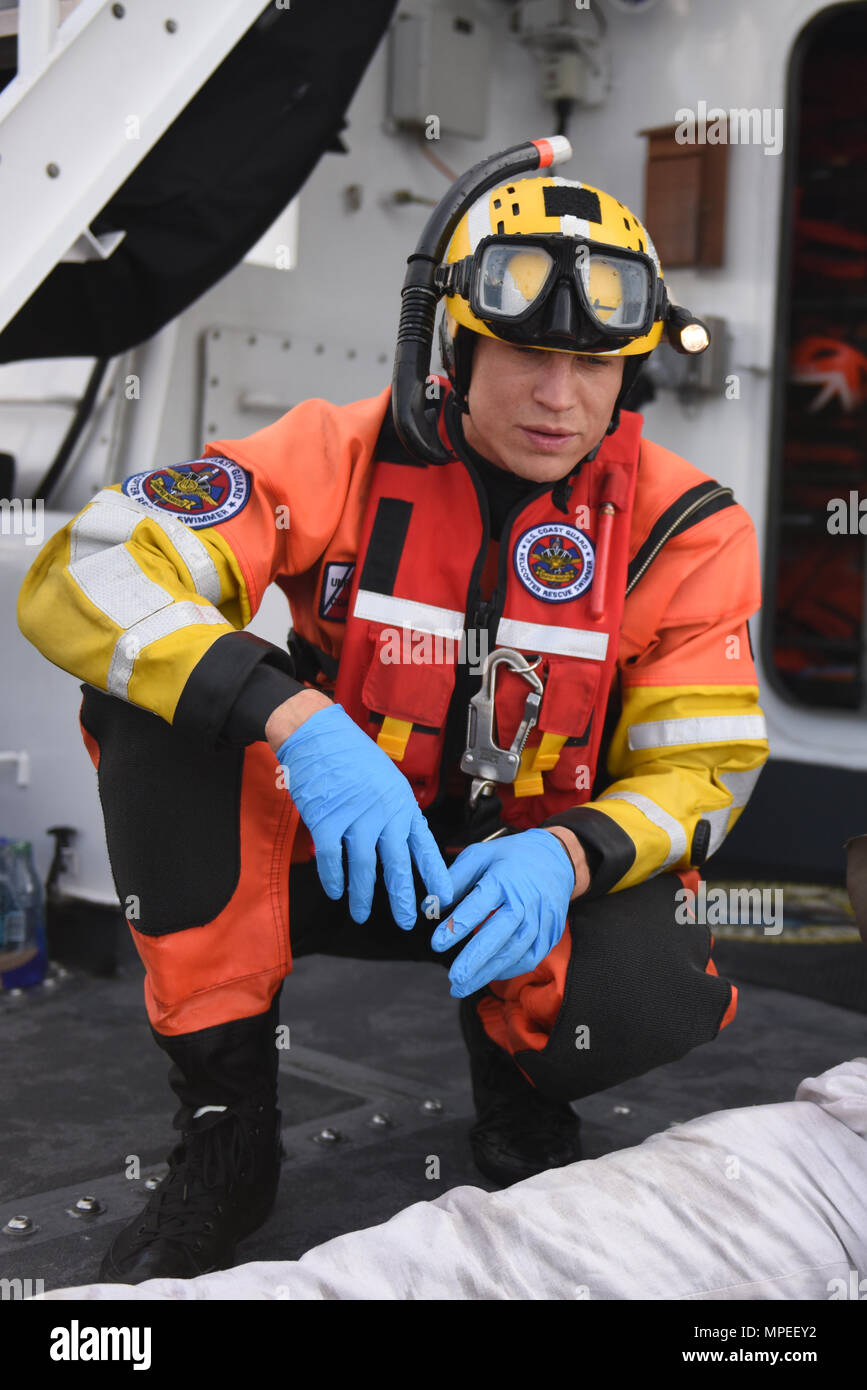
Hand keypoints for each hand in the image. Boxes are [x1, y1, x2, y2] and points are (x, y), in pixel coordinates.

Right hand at [275, 702, 452, 930]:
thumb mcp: (386, 779)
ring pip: (364, 868)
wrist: (317, 734)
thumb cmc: (351, 755)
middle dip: (403, 897)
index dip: (434, 874)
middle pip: (397, 864)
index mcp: (402, 803)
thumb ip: (393, 812)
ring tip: (361, 915)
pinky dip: (333, 879)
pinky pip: (332, 859)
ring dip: (363, 897)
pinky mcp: (327, 820)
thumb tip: (399, 843)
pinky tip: (335, 892)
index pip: (424, 845)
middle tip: (407, 920)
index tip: (443, 897)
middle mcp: (384, 812)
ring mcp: (355, 817)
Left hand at [429, 828, 574, 996]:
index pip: (478, 906)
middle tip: (454, 978)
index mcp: (503, 879)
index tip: (436, 944)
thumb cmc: (510, 858)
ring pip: (516, 951)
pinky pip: (531, 957)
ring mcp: (541, 918)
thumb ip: (454, 879)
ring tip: (463, 986)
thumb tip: (431, 905)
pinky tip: (489, 975)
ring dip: (489, 972)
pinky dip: (510, 970)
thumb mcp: (480, 855)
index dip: (456, 927)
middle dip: (475, 959)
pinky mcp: (551, 933)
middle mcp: (525, 900)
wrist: (556, 858)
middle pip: (500, 934)